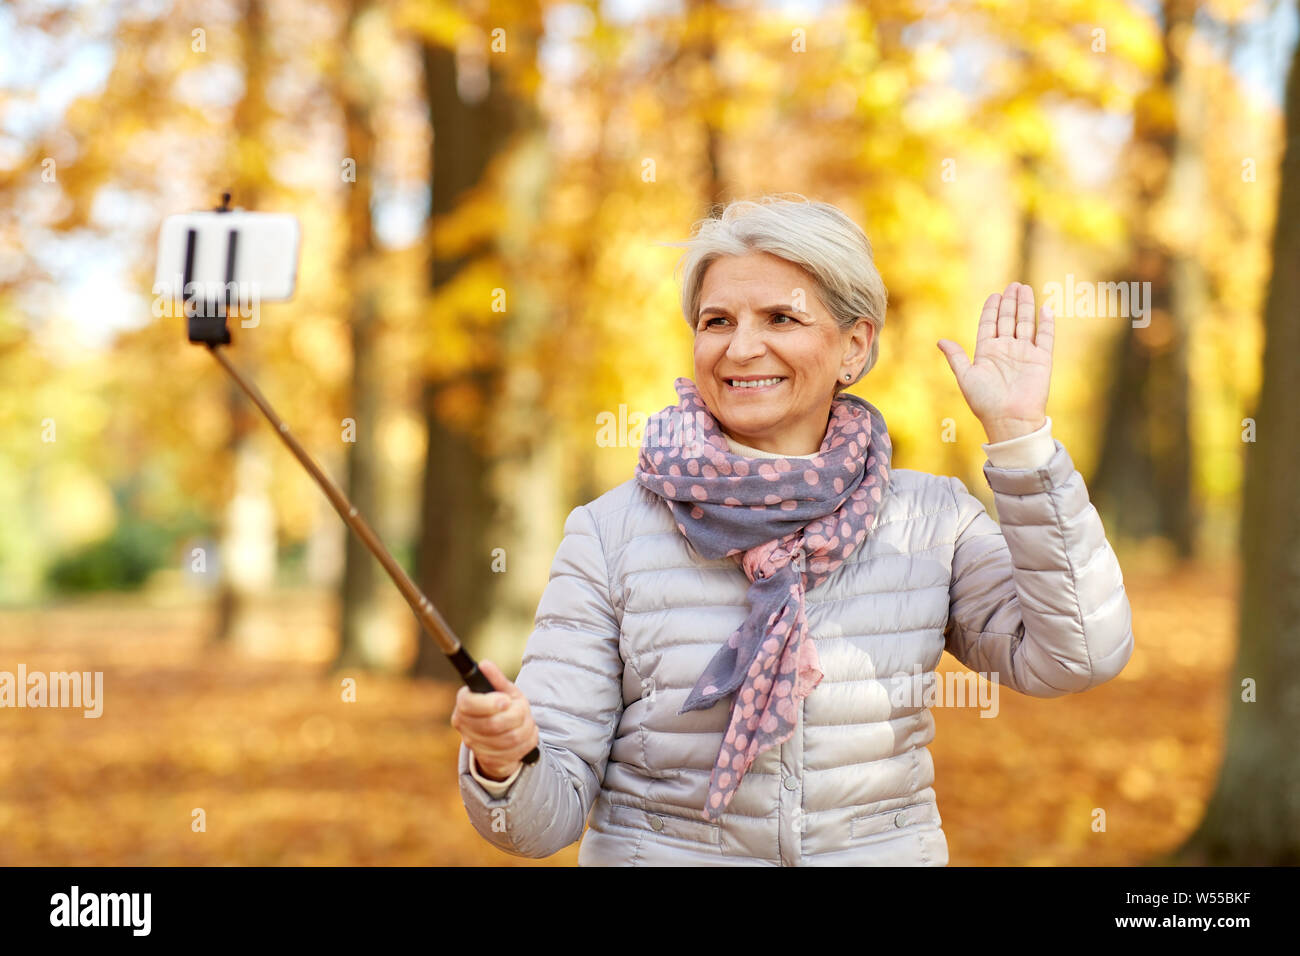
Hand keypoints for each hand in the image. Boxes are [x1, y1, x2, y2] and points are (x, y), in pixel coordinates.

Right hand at [450, 660, 538, 780]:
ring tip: (527, 720)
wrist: (505, 736)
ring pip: (507, 739)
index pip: (469, 704)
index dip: (489, 703)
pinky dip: (527, 741)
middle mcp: (465, 727)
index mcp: (464, 705)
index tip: (506, 700)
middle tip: (522, 709)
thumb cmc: (503, 707)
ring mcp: (475, 746)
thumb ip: (495, 678)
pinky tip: (527, 734)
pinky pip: (514, 752)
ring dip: (525, 728)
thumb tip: (484, 664)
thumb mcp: (503, 690)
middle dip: (515, 715)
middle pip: (492, 724)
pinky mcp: (489, 761)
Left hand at [936, 281, 1053, 442]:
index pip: (989, 325)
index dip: (992, 310)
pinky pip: (1045, 337)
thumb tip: (940, 341)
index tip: (994, 295)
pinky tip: (1045, 308)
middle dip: (1010, 303)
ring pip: (1026, 324)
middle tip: (1013, 285)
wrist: (1009, 419)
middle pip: (1008, 320)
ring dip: (1026, 306)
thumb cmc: (984, 401)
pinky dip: (1046, 323)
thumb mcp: (965, 377)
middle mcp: (1006, 350)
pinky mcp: (1042, 359)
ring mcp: (1025, 353)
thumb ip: (956, 357)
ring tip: (1025, 289)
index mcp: (987, 353)